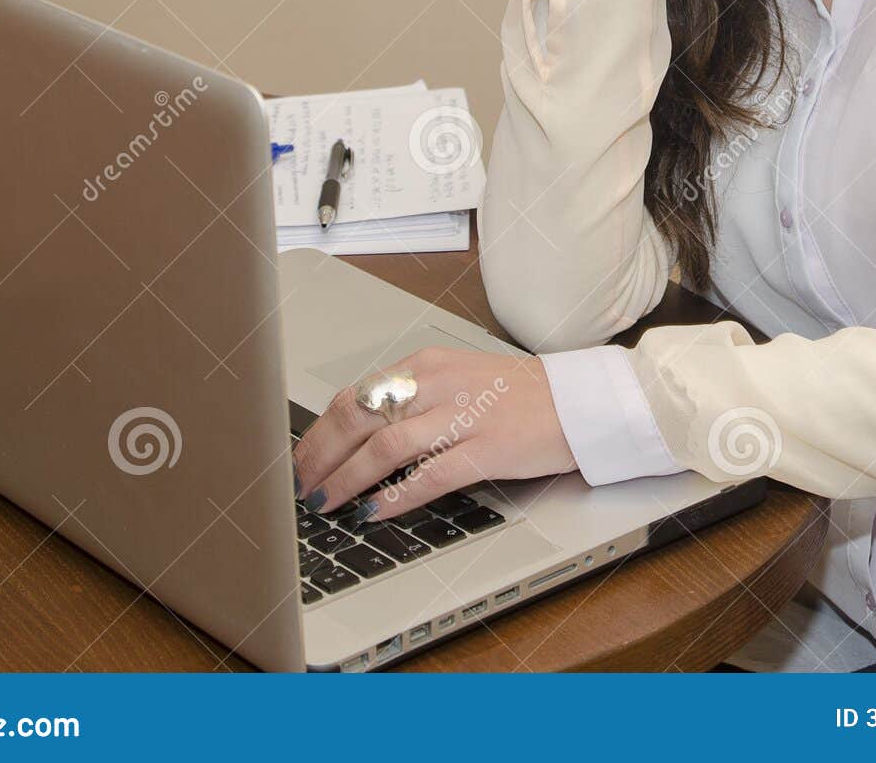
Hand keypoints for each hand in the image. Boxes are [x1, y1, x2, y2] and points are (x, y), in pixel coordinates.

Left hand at [291, 347, 576, 523]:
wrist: (574, 401)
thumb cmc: (515, 395)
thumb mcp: (455, 381)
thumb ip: (411, 400)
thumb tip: (359, 434)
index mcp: (425, 364)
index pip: (356, 395)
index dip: (320, 431)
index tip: (301, 458)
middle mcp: (436, 383)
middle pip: (359, 418)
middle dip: (321, 456)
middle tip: (302, 487)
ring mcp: (461, 415)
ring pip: (384, 447)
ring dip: (347, 480)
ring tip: (327, 503)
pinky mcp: (484, 448)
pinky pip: (428, 476)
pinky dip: (395, 497)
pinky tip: (376, 511)